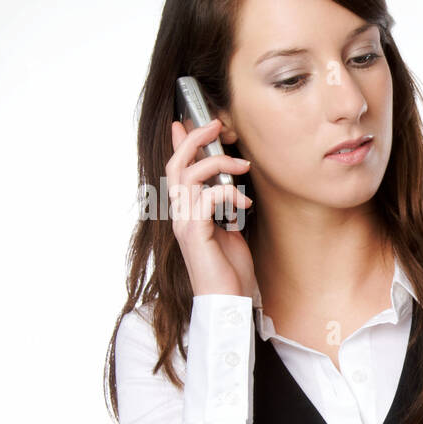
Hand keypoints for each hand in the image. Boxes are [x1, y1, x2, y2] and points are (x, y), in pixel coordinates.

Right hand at [166, 117, 257, 298]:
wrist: (227, 300)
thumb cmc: (230, 268)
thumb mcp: (230, 228)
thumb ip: (224, 206)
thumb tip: (229, 185)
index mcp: (187, 210)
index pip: (177, 169)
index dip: (182, 143)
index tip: (196, 123)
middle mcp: (180, 214)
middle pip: (177, 165)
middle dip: (196, 140)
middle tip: (218, 127)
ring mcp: (184, 223)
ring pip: (189, 176)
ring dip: (218, 164)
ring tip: (243, 166)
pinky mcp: (195, 233)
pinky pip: (206, 199)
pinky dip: (227, 194)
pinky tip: (245, 204)